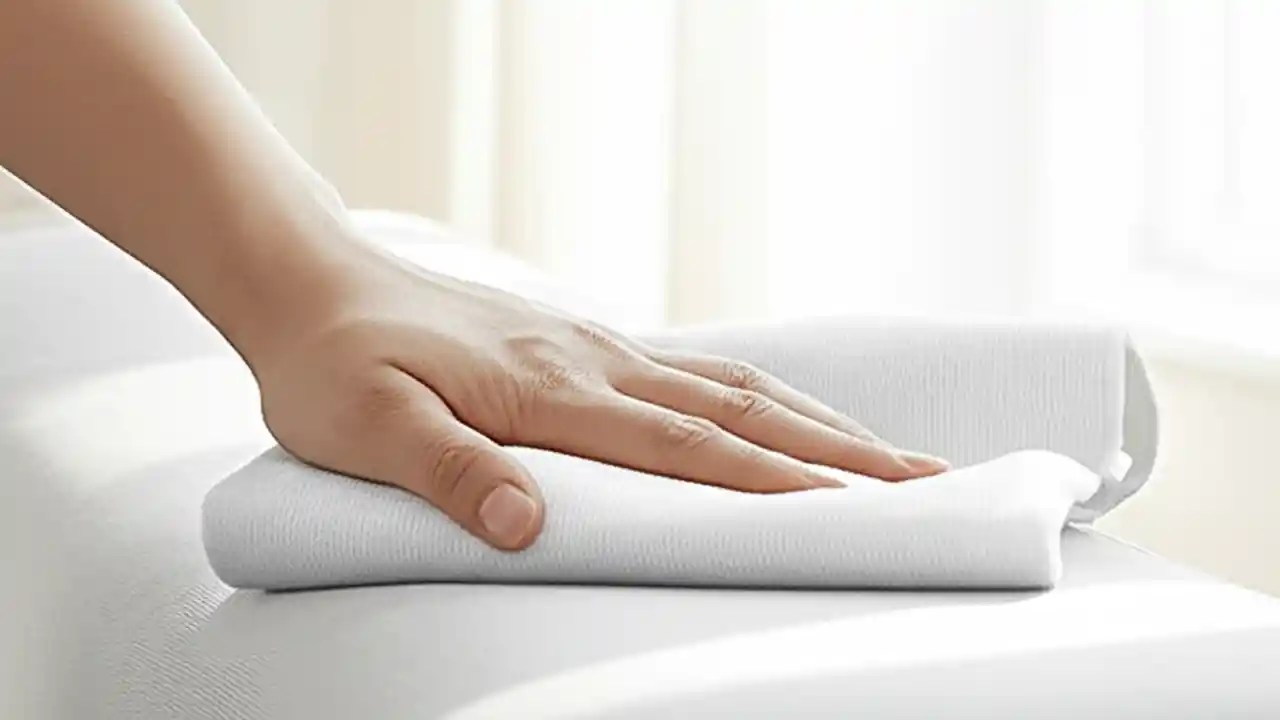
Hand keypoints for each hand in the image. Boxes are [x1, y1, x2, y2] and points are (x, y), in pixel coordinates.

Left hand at [240, 232, 949, 550]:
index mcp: (552, 388)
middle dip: (840, 452)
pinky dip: (763, 399)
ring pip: (734, 384)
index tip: (861, 512)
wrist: (313, 283)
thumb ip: (446, 471)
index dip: (777, 485)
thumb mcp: (364, 426)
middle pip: (742, 411)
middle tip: (929, 480)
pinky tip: (786, 417)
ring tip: (890, 456)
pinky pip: (698, 371)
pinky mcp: (584, 344)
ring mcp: (596, 347)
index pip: (688, 447)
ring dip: (818, 422)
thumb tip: (525, 525)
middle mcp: (594, 361)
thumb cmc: (334, 361)